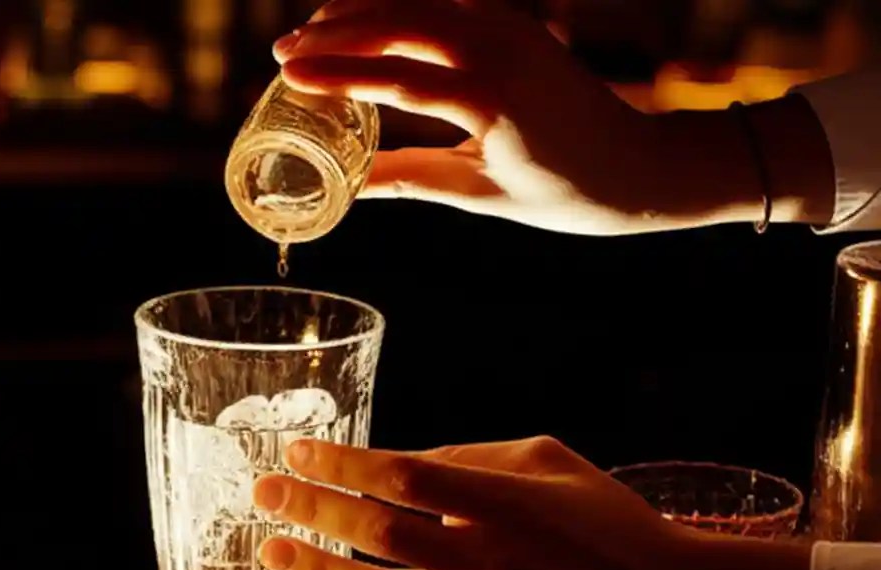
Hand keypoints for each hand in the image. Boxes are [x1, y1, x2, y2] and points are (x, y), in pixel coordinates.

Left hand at [253, 436, 816, 569]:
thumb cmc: (610, 519)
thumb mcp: (548, 461)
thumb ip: (472, 458)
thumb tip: (405, 463)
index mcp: (502, 500)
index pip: (403, 476)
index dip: (344, 463)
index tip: (299, 451)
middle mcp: (489, 557)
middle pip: (383, 533)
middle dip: (315, 510)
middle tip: (264, 494)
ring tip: (274, 554)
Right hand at [271, 0, 825, 233]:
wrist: (643, 168)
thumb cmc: (566, 194)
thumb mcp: (480, 193)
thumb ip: (410, 180)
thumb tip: (349, 186)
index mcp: (492, 102)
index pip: (397, 78)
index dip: (337, 76)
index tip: (288, 77)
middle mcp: (500, 51)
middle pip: (398, 25)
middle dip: (334, 34)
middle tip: (283, 52)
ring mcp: (510, 29)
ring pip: (417, 5)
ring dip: (360, 13)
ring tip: (310, 32)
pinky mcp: (515, 23)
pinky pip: (443, 4)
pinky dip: (398, 9)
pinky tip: (366, 20)